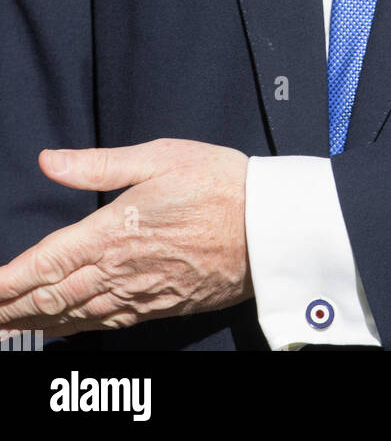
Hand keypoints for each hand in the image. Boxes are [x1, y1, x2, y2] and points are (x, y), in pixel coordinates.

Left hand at [0, 139, 252, 337]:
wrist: (268, 227)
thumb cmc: (218, 183)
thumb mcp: (159, 156)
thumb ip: (99, 165)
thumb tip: (49, 160)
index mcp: (114, 231)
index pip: (45, 262)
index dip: (7, 280)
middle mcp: (120, 271)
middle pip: (51, 297)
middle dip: (11, 308)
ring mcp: (139, 294)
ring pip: (73, 316)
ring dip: (34, 322)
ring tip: (6, 325)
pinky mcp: (159, 305)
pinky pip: (104, 324)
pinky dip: (72, 329)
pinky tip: (60, 328)